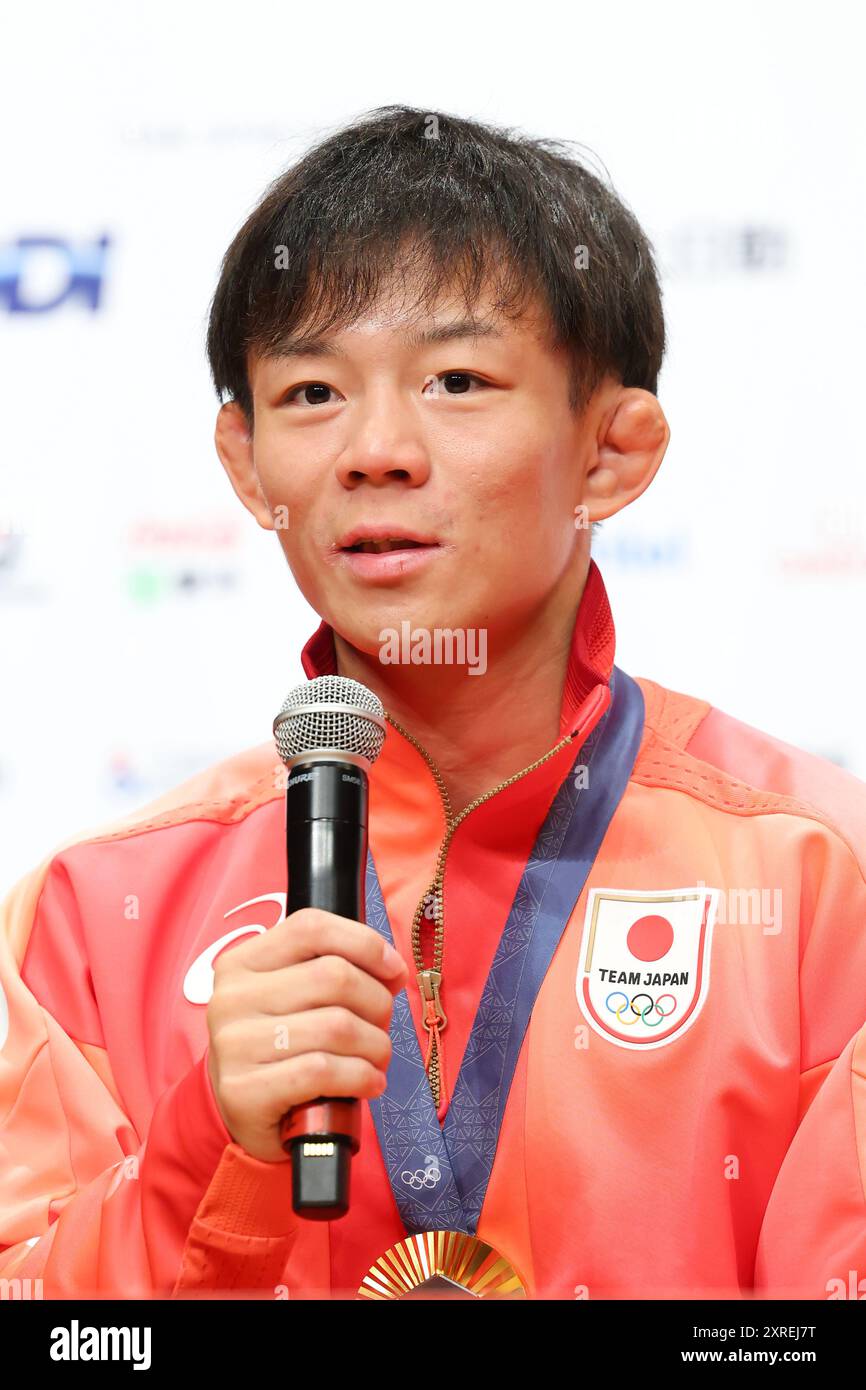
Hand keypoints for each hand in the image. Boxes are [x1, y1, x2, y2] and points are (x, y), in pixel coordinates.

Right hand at [205, 907, 408, 1162]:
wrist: (241, 1113)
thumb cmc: (280, 1047)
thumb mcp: (294, 998)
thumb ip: (334, 972)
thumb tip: (394, 970)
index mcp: (242, 963)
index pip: (311, 928)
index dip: (365, 943)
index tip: (394, 970)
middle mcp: (232, 998)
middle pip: (334, 976)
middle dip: (378, 1003)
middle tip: (381, 1027)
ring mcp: (234, 1045)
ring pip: (337, 1026)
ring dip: (375, 1046)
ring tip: (376, 1060)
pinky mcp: (244, 1092)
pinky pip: (324, 1070)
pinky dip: (361, 1076)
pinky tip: (368, 1083)